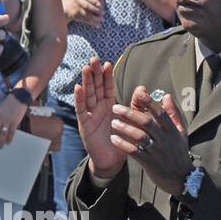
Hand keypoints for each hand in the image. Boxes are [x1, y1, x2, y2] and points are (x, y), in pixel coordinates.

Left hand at [0, 92, 27, 148]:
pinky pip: (11, 132)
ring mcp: (8, 120)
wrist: (19, 98)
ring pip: (3, 133)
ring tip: (0, 146)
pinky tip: (7, 142)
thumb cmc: (8, 104)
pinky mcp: (15, 121)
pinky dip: (9, 138)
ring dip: (1, 141)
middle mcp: (0, 117)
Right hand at [63, 0, 103, 26]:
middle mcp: (77, 1)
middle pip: (87, 6)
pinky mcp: (76, 16)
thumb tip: (103, 2)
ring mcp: (76, 8)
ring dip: (95, 18)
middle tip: (103, 13)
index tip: (100, 5)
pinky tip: (98, 25)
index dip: (94, 1)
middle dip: (96, 10)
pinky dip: (92, 23)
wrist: (69, 7)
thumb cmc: (82, 2)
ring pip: (86, 14)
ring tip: (102, 19)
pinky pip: (85, 19)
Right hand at [74, 57, 125, 176]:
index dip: (106, 76)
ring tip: (86, 68)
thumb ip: (136, 105)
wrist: (113, 160)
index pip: (107, 87)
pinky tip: (78, 88)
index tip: (107, 63)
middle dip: (94, 74)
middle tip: (93, 59)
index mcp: (109, 105)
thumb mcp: (131, 120)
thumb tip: (142, 88)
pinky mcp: (84, 124)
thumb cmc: (122, 140)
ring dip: (86, 81)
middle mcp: (98, 108)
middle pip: (95, 87)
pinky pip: (81, 109)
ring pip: (87, 95)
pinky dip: (79, 98)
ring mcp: (90, 115)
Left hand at [109, 85, 192, 194]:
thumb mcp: (181, 132)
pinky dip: (123, 144)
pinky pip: (135, 152)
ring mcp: (158, 152)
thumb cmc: (178, 152)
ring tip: (113, 122)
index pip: (161, 113)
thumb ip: (173, 113)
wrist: (181, 178)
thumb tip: (166, 95)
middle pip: (147, 123)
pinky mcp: (150, 163)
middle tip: (115, 107)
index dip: (150, 102)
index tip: (138, 92)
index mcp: (173, 130)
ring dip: (125, 128)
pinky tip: (114, 139)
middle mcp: (166, 140)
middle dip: (130, 113)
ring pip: (140, 137)